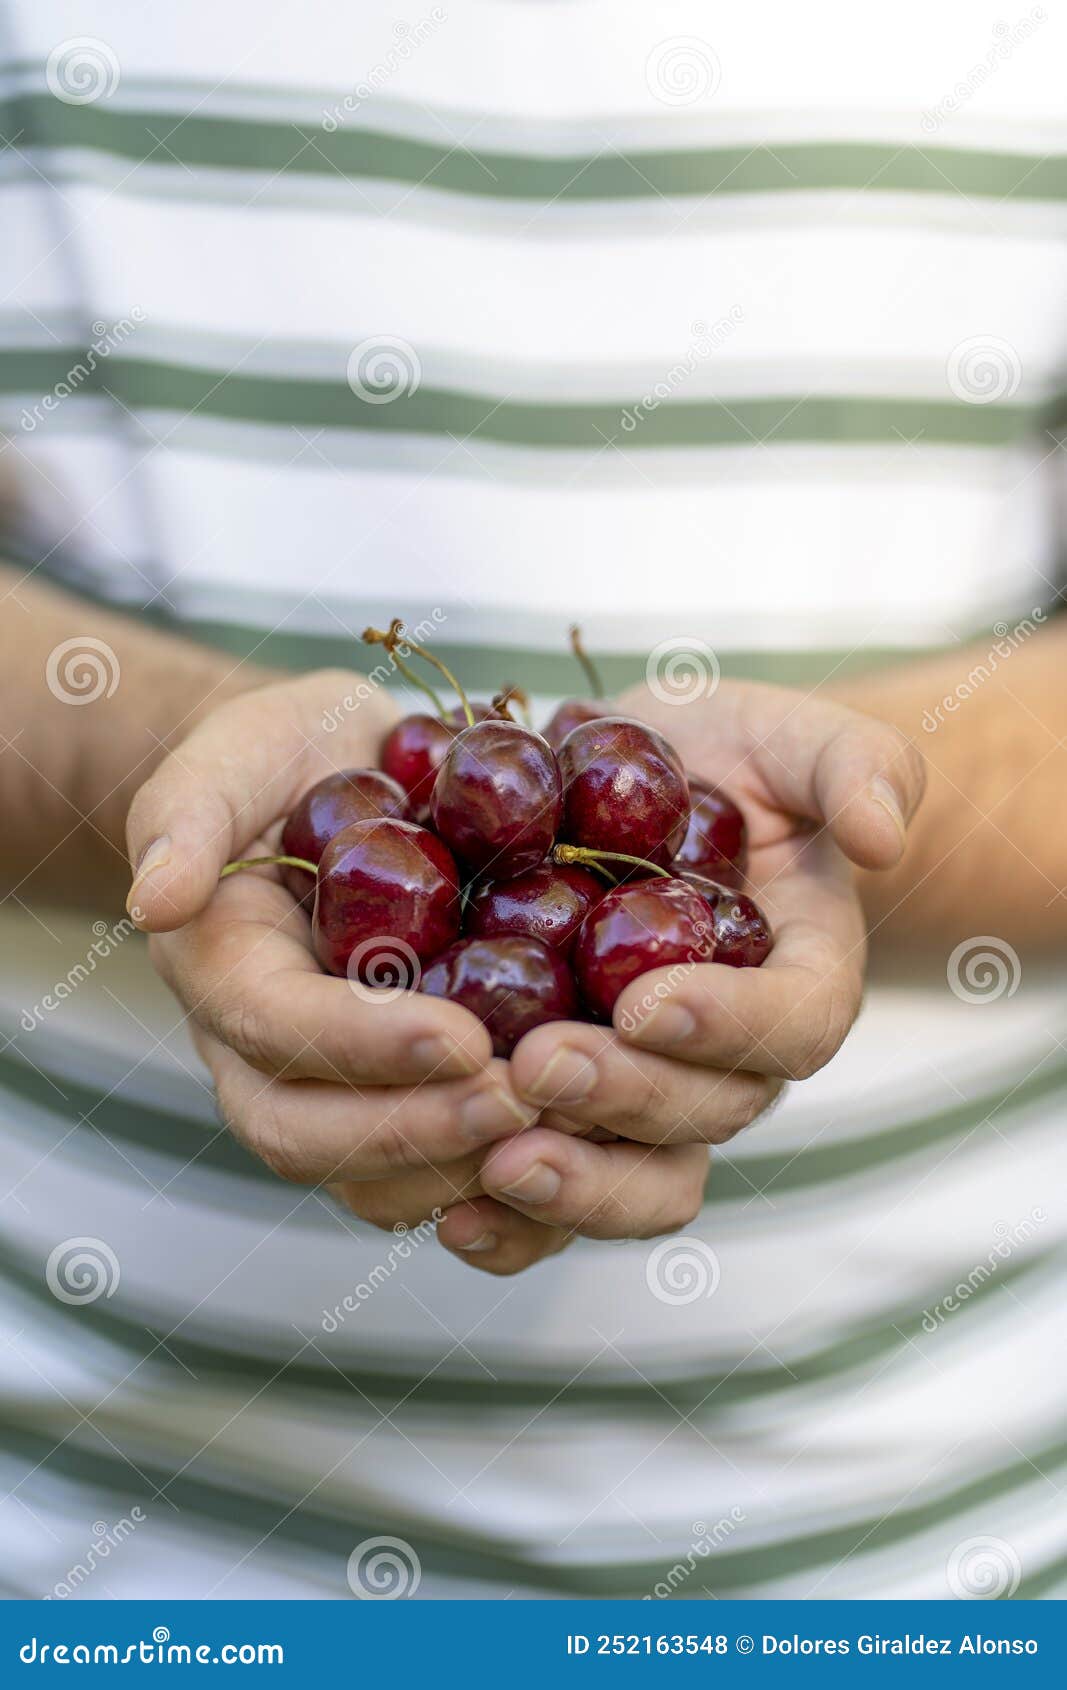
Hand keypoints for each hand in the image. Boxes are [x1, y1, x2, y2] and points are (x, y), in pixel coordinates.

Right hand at [126, 670, 539, 1214]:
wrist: (345, 778)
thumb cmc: (289, 757)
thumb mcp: (236, 752)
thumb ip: (187, 813)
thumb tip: (156, 901)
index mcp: (224, 971)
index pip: (274, 1030)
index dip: (358, 1044)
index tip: (461, 1036)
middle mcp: (268, 1053)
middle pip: (309, 1136)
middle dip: (415, 1131)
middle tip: (525, 1098)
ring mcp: (338, 1087)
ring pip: (373, 1181)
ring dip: (466, 1168)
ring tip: (565, 1127)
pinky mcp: (407, 1097)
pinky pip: (440, 1172)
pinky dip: (507, 1180)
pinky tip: (588, 1143)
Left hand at [458, 678, 924, 1247]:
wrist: (624, 788)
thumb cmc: (724, 757)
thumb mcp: (791, 736)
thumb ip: (855, 765)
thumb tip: (882, 838)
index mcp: (801, 977)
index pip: (797, 1025)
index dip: (732, 1027)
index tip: (649, 1003)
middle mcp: (732, 1057)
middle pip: (706, 1115)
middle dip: (628, 1099)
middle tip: (542, 1065)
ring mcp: (652, 1092)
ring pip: (638, 1175)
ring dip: (571, 1182)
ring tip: (491, 1161)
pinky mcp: (575, 1110)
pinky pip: (559, 1188)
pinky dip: (512, 1223)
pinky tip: (446, 1212)